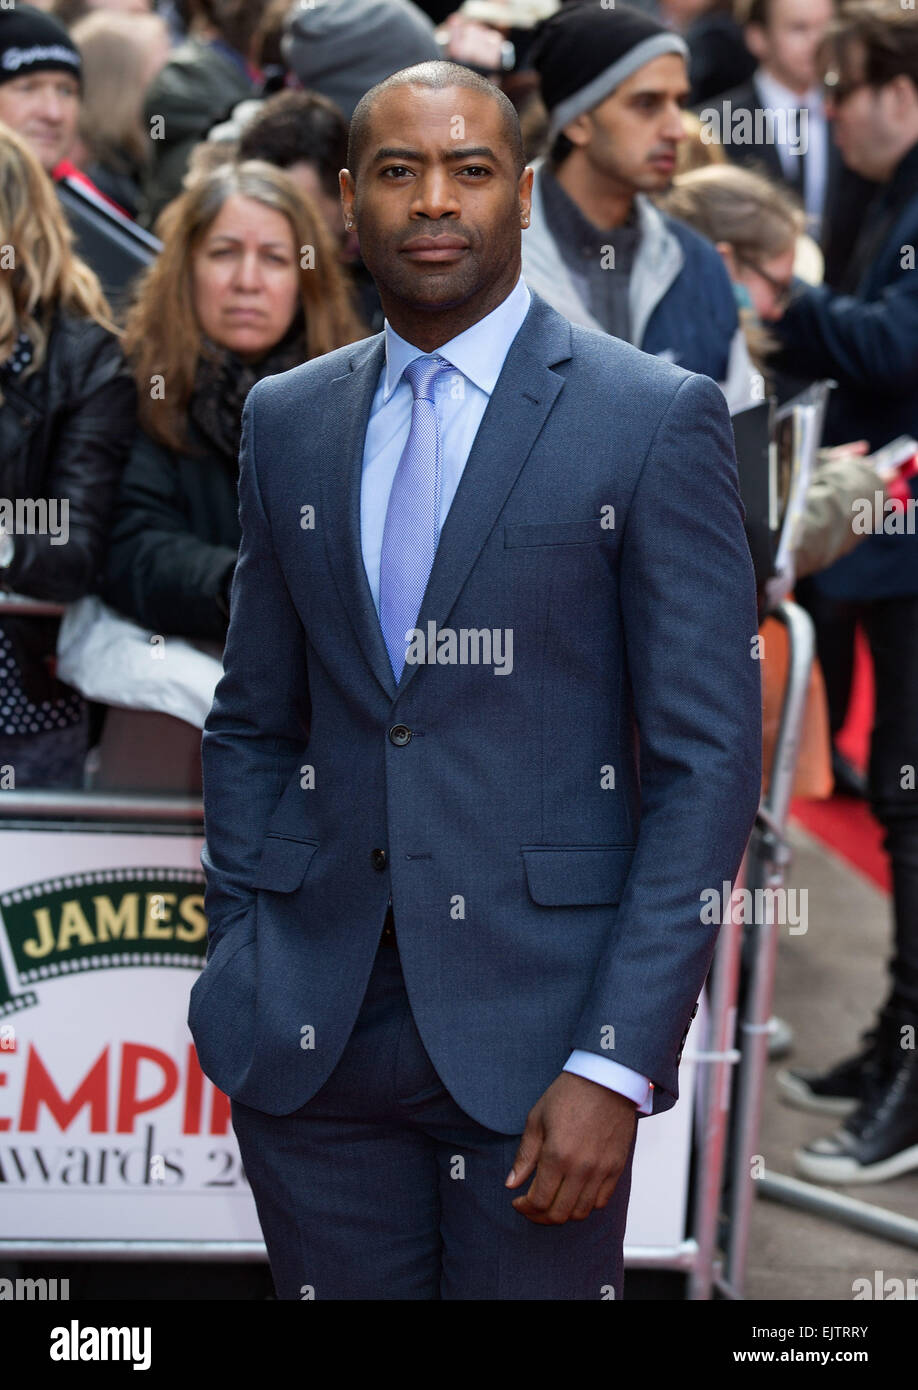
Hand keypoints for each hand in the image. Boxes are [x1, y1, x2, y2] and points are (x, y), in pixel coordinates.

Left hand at [505, 1072, 637, 1225]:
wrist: (605, 1080)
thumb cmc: (569, 1094)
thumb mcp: (537, 1119)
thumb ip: (525, 1155)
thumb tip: (511, 1183)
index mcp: (557, 1156)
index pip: (539, 1201)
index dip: (525, 1207)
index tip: (517, 1201)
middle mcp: (581, 1169)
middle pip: (559, 1214)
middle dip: (539, 1216)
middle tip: (530, 1208)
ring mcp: (602, 1171)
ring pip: (581, 1212)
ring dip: (563, 1214)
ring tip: (551, 1203)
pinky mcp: (617, 1168)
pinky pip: (601, 1201)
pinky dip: (585, 1206)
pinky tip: (573, 1195)